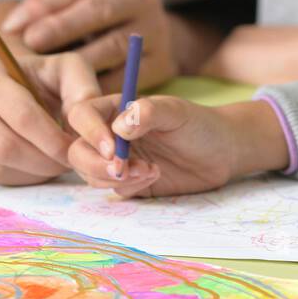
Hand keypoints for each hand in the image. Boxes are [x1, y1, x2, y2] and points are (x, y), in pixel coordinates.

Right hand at [0, 52, 101, 184]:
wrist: (8, 85)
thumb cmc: (41, 78)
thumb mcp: (66, 70)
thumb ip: (84, 92)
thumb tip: (91, 130)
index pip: (22, 115)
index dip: (53, 139)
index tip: (75, 149)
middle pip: (4, 145)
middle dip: (43, 160)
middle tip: (67, 162)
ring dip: (33, 172)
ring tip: (54, 163)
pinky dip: (18, 178)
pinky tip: (35, 166)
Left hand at [2, 0, 176, 91]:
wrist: (154, 40)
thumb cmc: (101, 22)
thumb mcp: (83, 1)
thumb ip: (51, 6)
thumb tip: (12, 25)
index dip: (42, 4)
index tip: (12, 24)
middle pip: (97, 11)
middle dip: (61, 26)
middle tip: (31, 42)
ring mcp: (156, 31)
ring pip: (114, 46)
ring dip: (79, 62)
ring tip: (48, 76)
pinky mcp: (163, 64)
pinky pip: (127, 78)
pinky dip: (100, 88)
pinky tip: (74, 97)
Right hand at [66, 93, 289, 197]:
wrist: (220, 153)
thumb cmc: (199, 124)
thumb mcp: (177, 112)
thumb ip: (150, 112)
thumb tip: (120, 125)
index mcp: (114, 108)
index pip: (82, 116)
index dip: (90, 133)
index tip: (112, 150)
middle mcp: (109, 134)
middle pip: (77, 150)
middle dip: (95, 165)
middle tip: (123, 170)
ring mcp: (116, 159)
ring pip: (90, 174)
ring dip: (116, 178)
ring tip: (150, 170)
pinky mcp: (128, 182)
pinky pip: (113, 190)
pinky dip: (129, 187)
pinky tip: (155, 175)